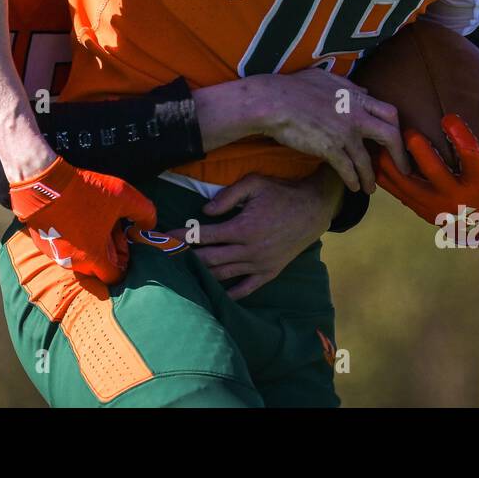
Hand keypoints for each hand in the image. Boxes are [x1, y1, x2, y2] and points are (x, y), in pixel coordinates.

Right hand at [9, 157, 156, 283]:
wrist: (43, 182)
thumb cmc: (84, 192)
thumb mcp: (124, 196)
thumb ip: (145, 213)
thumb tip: (149, 225)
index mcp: (92, 257)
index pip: (113, 277)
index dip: (123, 261)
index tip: (122, 241)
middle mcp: (71, 262)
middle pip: (96, 267)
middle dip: (108, 250)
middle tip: (110, 226)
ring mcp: (53, 254)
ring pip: (79, 257)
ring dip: (89, 243)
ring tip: (93, 218)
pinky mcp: (41, 242)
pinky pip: (62, 247)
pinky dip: (72, 237)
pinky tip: (76, 216)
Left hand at [171, 170, 342, 299]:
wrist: (313, 210)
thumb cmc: (282, 193)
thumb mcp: (255, 183)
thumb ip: (228, 195)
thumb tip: (205, 210)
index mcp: (243, 227)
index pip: (204, 235)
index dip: (182, 237)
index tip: (165, 238)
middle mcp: (249, 250)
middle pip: (209, 258)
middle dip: (186, 258)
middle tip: (166, 258)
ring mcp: (259, 264)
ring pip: (223, 275)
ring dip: (202, 275)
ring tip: (182, 274)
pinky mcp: (269, 273)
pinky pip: (246, 288)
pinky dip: (229, 293)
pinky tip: (213, 294)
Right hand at [248, 67, 409, 194]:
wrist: (273, 102)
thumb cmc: (294, 87)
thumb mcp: (326, 78)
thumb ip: (348, 85)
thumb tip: (365, 91)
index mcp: (356, 98)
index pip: (389, 113)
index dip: (398, 128)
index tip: (399, 141)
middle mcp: (355, 116)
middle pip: (390, 137)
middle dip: (399, 155)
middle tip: (402, 169)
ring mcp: (344, 133)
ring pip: (367, 161)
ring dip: (371, 177)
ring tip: (371, 188)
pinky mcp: (330, 148)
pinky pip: (347, 169)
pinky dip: (353, 180)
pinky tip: (354, 187)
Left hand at [375, 101, 478, 224]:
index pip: (471, 159)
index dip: (460, 137)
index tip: (448, 117)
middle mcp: (458, 198)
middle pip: (434, 174)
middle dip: (420, 151)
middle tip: (409, 132)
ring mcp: (436, 206)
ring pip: (407, 185)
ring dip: (392, 162)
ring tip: (384, 139)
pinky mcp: (420, 209)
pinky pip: (396, 191)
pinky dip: (382, 172)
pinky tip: (374, 153)